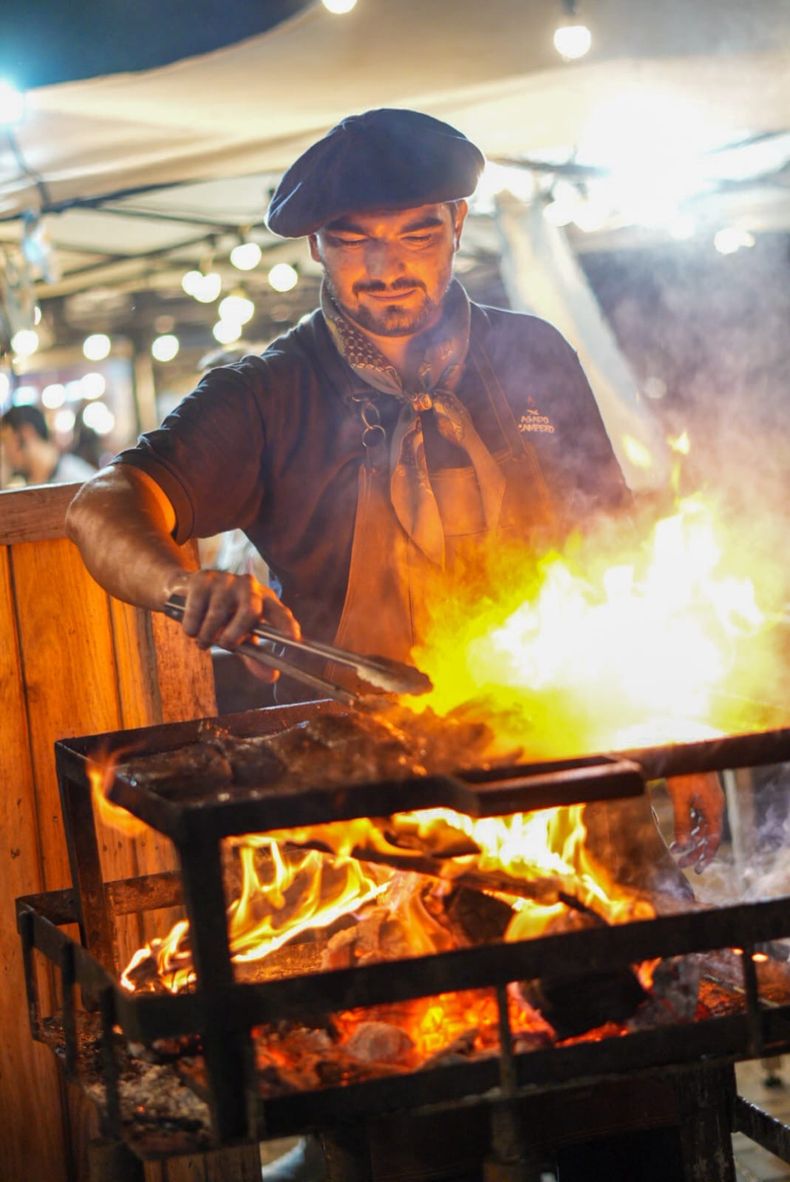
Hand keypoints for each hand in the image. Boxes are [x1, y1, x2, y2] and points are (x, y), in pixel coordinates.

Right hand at [167, 570, 299, 682]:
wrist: (190, 589)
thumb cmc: (223, 615)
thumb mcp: (241, 634)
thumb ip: (255, 655)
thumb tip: (272, 677)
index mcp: (264, 600)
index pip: (280, 612)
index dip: (287, 624)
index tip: (294, 639)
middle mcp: (249, 586)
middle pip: (250, 611)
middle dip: (234, 635)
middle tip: (224, 644)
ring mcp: (226, 580)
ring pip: (218, 614)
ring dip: (207, 635)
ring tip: (203, 641)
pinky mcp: (203, 579)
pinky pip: (196, 610)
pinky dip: (192, 627)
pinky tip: (192, 628)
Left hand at [666, 773, 724, 871]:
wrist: (685, 746)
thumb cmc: (683, 771)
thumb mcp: (680, 797)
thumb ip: (682, 821)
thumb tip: (683, 844)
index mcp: (714, 807)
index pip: (714, 838)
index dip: (706, 854)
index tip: (696, 868)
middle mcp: (715, 805)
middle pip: (708, 834)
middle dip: (695, 850)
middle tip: (681, 862)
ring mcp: (708, 799)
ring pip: (702, 825)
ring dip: (691, 838)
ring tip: (676, 849)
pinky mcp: (701, 794)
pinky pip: (698, 816)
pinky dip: (689, 825)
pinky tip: (680, 833)